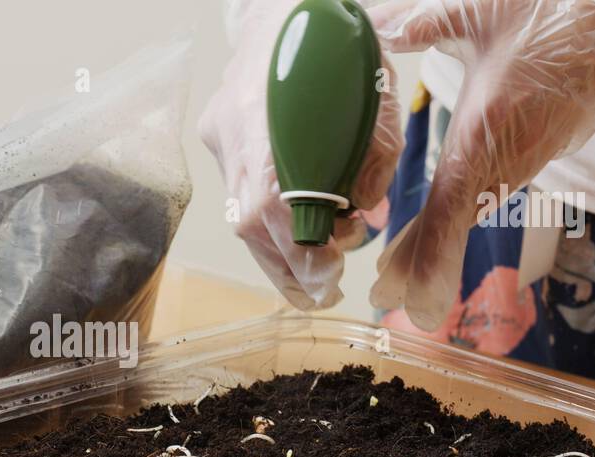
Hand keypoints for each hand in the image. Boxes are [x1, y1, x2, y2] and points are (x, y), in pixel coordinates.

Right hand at [200, 0, 403, 309]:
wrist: (290, 4)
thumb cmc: (340, 49)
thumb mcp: (377, 101)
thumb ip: (373, 163)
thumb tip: (359, 215)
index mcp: (270, 122)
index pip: (269, 210)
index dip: (296, 255)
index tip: (328, 278)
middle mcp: (233, 133)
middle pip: (248, 224)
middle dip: (286, 268)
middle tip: (323, 290)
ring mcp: (219, 134)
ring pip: (239, 215)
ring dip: (275, 252)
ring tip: (311, 272)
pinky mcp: (217, 133)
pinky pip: (237, 191)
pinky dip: (265, 221)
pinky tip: (293, 230)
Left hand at [368, 0, 594, 330]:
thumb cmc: (551, 15)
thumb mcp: (478, 13)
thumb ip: (423, 23)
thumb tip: (375, 26)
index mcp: (484, 132)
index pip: (448, 208)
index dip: (422, 257)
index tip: (399, 292)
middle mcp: (501, 159)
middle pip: (452, 227)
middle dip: (418, 270)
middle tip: (386, 302)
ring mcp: (517, 162)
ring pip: (464, 215)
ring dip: (431, 249)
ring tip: (395, 281)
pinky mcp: (527, 157)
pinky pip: (480, 197)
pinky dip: (450, 222)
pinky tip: (429, 235)